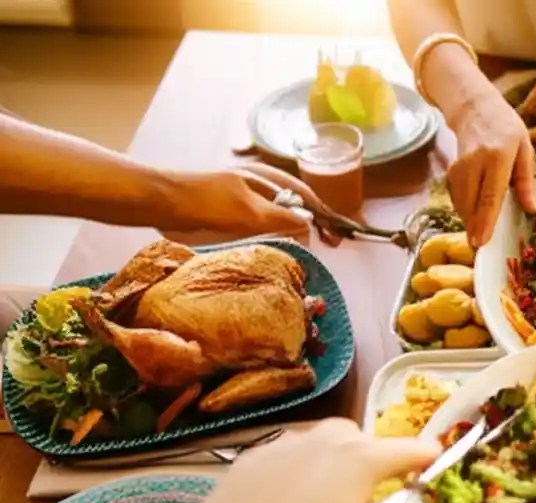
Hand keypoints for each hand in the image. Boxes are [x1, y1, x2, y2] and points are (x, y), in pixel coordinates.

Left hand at [163, 163, 322, 239]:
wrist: (162, 204)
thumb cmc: (206, 202)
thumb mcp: (250, 211)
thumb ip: (283, 219)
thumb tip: (309, 226)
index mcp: (267, 178)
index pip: (306, 197)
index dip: (323, 217)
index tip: (336, 240)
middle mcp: (259, 185)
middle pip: (296, 206)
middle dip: (312, 226)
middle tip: (325, 248)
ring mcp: (245, 199)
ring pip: (279, 217)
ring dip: (294, 234)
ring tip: (304, 254)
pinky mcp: (231, 214)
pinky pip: (261, 226)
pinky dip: (274, 238)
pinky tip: (276, 250)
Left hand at [178, 419, 436, 502]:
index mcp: (362, 458)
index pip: (408, 450)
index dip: (426, 456)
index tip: (436, 458)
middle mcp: (325, 439)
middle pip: (362, 440)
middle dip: (372, 460)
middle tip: (368, 496)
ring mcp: (284, 444)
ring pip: (322, 446)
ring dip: (332, 466)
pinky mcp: (251, 458)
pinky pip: (289, 460)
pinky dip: (296, 476)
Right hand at [447, 87, 535, 246]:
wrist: (475, 108)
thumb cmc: (506, 129)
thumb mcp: (525, 149)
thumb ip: (526, 181)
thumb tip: (532, 209)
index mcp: (497, 157)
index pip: (490, 194)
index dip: (485, 220)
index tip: (480, 241)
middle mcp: (474, 162)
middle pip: (471, 203)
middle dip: (474, 228)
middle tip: (481, 249)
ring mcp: (459, 167)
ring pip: (461, 203)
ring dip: (470, 221)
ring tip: (479, 236)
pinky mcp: (451, 171)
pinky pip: (457, 198)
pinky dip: (465, 210)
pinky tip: (474, 218)